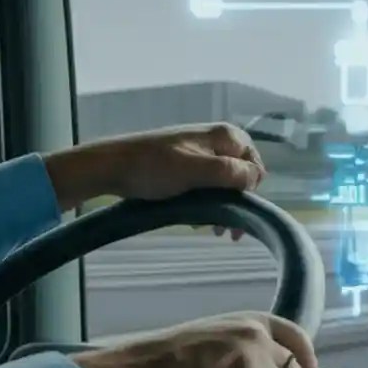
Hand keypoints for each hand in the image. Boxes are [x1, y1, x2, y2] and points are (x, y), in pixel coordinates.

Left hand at [43, 122, 266, 208]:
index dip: (249, 193)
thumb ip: (231, 173)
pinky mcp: (182, 164)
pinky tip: (193, 219)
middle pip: (240, 176)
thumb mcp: (197, 171)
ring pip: (221, 184)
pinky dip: (203, 202)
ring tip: (209, 229)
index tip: (237, 216)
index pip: (255, 167)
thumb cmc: (154, 168)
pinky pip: (203, 185)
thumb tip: (255, 179)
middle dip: (234, 204)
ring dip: (219, 207)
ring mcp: (198, 152)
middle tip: (223, 231)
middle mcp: (216, 141)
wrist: (112, 166)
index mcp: (225, 136)